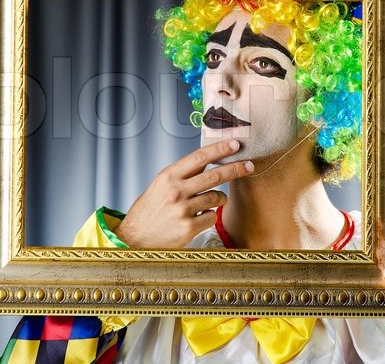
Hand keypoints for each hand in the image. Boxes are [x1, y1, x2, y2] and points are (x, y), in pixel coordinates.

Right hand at [113, 140, 253, 247]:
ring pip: (216, 197)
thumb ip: (182, 176)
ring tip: (212, 201)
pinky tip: (199, 218)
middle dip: (236, 169)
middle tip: (249, 165)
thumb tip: (207, 162)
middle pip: (215, 175)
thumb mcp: (160, 187)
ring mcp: (183, 209)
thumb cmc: (149, 211)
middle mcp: (176, 191)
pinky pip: (212, 216)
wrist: (134, 239)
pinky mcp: (188, 227)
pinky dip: (210, 216)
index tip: (235, 144)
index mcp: (168, 176)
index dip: (219, 149)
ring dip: (220, 199)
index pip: (199, 157)